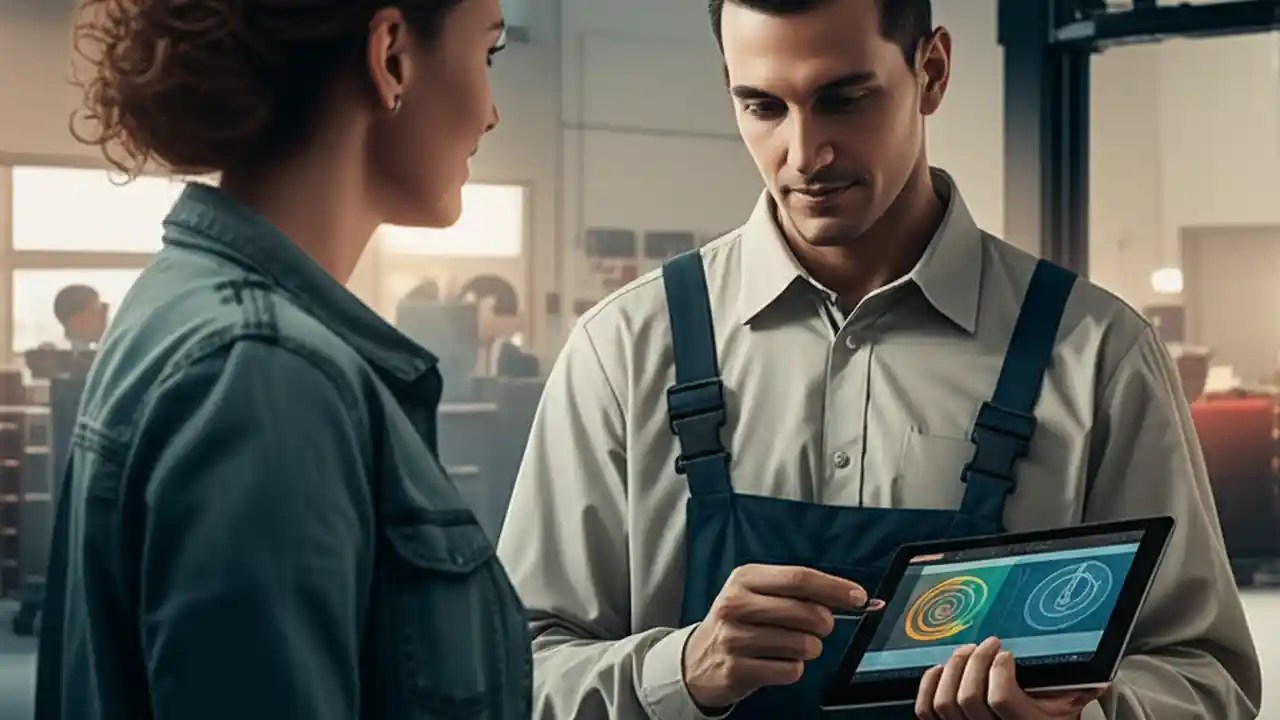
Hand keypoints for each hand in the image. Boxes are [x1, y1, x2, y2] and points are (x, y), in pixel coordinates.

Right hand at [682, 564, 884, 709]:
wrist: (698, 659)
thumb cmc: (740, 622)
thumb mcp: (757, 594)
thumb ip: (798, 592)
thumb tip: (855, 598)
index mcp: (744, 578)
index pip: (799, 578)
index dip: (834, 587)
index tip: (859, 597)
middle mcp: (735, 604)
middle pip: (807, 612)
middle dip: (824, 624)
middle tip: (817, 628)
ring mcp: (734, 638)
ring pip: (803, 645)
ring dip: (808, 649)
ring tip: (789, 646)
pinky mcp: (737, 669)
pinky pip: (790, 671)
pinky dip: (792, 669)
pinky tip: (774, 662)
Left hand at [916, 637, 1105, 719]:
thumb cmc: (1052, 718)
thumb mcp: (1070, 706)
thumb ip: (1078, 688)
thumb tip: (1098, 675)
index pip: (1000, 700)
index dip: (998, 670)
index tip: (1007, 653)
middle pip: (968, 699)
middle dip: (974, 662)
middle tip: (988, 644)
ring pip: (944, 704)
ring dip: (954, 669)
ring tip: (969, 652)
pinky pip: (926, 711)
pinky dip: (930, 684)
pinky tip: (944, 667)